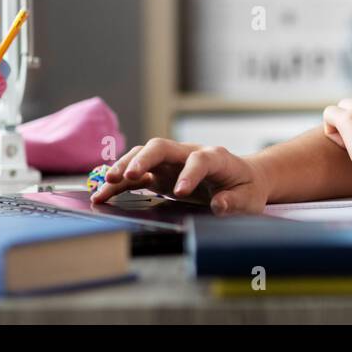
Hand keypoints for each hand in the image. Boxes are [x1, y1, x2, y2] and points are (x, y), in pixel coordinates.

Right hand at [90, 138, 270, 214]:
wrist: (243, 179)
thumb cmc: (246, 188)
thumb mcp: (249, 199)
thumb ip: (234, 202)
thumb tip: (218, 205)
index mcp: (215, 157)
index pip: (199, 159)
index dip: (189, 173)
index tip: (180, 192)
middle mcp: (189, 154)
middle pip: (161, 147)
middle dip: (143, 159)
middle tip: (127, 175)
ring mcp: (172, 162)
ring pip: (143, 156)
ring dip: (123, 168)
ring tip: (105, 185)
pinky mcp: (161, 173)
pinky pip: (136, 174)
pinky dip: (119, 183)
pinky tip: (103, 194)